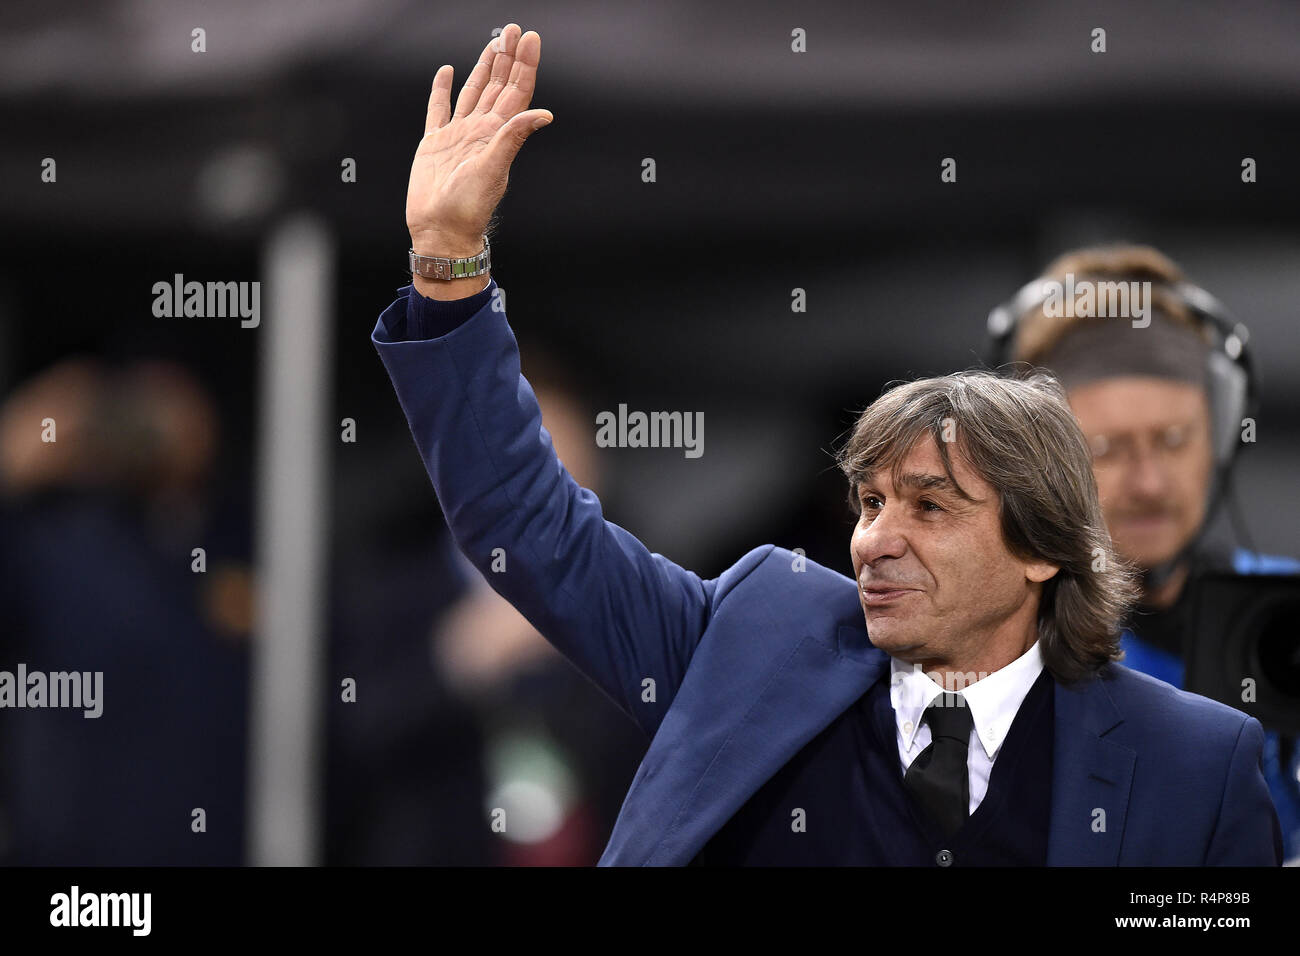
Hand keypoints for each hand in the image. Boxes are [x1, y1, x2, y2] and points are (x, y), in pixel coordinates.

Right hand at [406, 23, 551, 254]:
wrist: (440, 230)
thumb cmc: (467, 208)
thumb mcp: (494, 169)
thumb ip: (513, 137)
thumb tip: (544, 114)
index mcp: (497, 135)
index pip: (516, 92)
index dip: (524, 65)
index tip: (531, 38)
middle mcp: (480, 131)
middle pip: (498, 86)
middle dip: (507, 57)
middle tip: (515, 30)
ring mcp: (458, 135)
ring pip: (474, 92)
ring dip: (484, 68)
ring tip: (494, 44)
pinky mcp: (435, 143)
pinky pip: (439, 109)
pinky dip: (442, 89)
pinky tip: (447, 72)